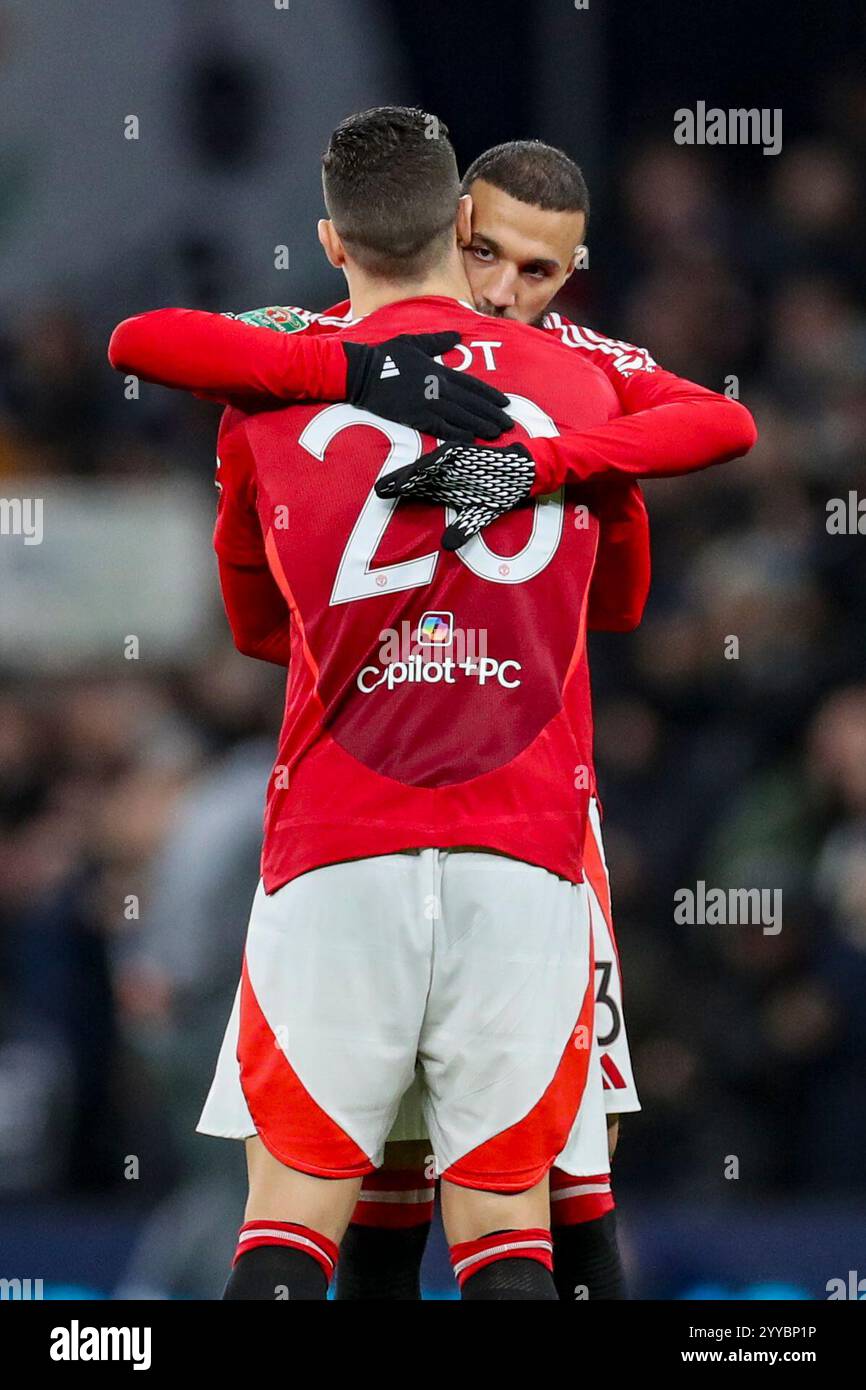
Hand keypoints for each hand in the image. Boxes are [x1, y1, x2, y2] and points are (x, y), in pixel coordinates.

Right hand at [343, 332, 512, 442]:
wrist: (362, 373)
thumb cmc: (386, 356)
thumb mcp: (414, 342)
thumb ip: (438, 341)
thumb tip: (456, 336)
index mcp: (439, 371)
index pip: (472, 385)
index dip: (490, 395)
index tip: (505, 404)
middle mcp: (438, 389)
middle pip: (472, 404)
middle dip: (492, 414)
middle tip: (509, 424)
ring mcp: (428, 404)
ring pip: (461, 417)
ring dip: (481, 426)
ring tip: (497, 433)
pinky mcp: (415, 418)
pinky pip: (441, 429)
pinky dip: (457, 434)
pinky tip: (471, 440)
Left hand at [375, 440, 535, 549]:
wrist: (523, 474)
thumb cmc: (500, 492)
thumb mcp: (480, 516)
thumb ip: (464, 529)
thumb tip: (447, 547)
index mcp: (446, 486)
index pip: (418, 490)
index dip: (400, 494)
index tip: (381, 498)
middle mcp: (445, 473)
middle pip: (415, 477)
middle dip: (397, 483)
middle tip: (378, 490)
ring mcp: (453, 462)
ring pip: (427, 467)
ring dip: (411, 474)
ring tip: (394, 484)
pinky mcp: (464, 452)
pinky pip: (445, 456)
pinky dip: (433, 463)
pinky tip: (420, 469)